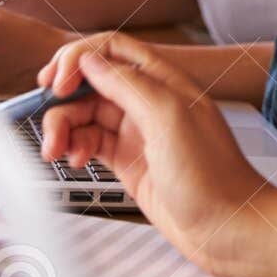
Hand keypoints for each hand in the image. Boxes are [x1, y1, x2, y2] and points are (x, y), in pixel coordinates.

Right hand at [37, 35, 269, 273]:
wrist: (228, 227)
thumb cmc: (213, 176)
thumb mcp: (169, 119)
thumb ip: (128, 85)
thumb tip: (90, 61)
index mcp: (163, 82)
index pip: (112, 50)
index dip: (78, 59)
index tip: (58, 82)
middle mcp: (149, 102)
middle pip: (91, 84)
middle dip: (64, 100)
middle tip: (49, 123)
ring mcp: (138, 132)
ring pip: (86, 115)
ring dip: (64, 128)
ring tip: (56, 151)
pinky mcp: (129, 160)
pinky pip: (90, 142)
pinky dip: (75, 147)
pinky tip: (76, 159)